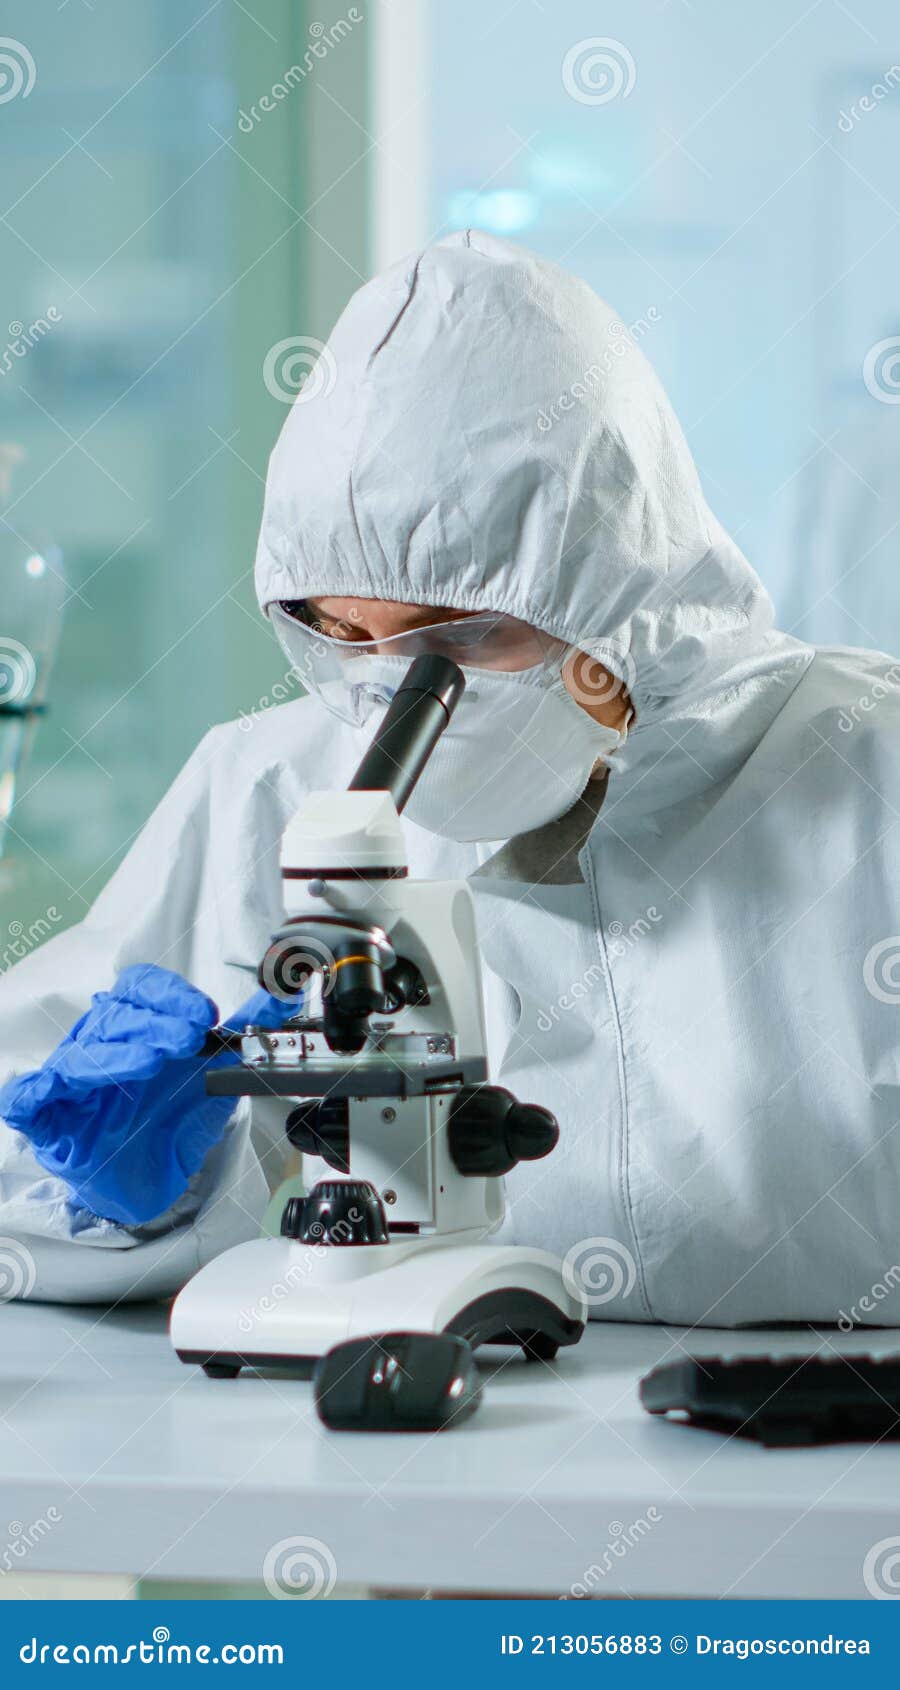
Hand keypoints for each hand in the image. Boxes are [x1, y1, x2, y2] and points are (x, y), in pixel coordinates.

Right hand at [0, 965, 292, 1225]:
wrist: (145, 1184)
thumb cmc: (166, 1124)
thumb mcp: (212, 1080)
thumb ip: (243, 1040)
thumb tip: (279, 1003)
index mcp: (136, 1026)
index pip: (141, 989)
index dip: (170, 995)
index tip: (204, 1014)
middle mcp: (99, 1043)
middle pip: (115, 1016)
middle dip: (155, 1022)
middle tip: (189, 1036)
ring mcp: (69, 1079)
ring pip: (81, 1054)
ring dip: (118, 1054)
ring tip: (151, 1061)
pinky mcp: (45, 1117)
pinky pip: (28, 1097)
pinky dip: (35, 1090)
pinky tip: (50, 1088)